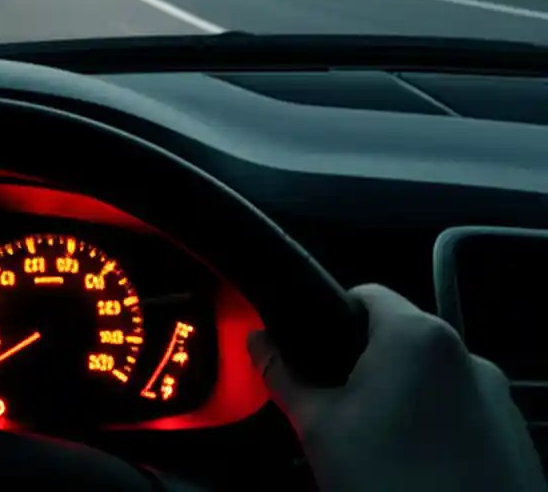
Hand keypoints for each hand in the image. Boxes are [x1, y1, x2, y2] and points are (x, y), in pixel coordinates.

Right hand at [248, 284, 544, 491]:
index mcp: (417, 336)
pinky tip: (416, 463)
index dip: (331, 317)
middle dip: (365, 365)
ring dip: (402, 395)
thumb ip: (283, 374)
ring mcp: (497, 395)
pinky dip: (436, 424)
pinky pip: (461, 410)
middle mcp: (466, 353)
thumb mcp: (318, 426)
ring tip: (375, 443)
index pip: (367, 295)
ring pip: (431, 377)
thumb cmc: (383, 474)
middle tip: (336, 408)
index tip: (311, 356)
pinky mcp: (512, 433)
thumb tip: (256, 340)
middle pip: (400, 339)